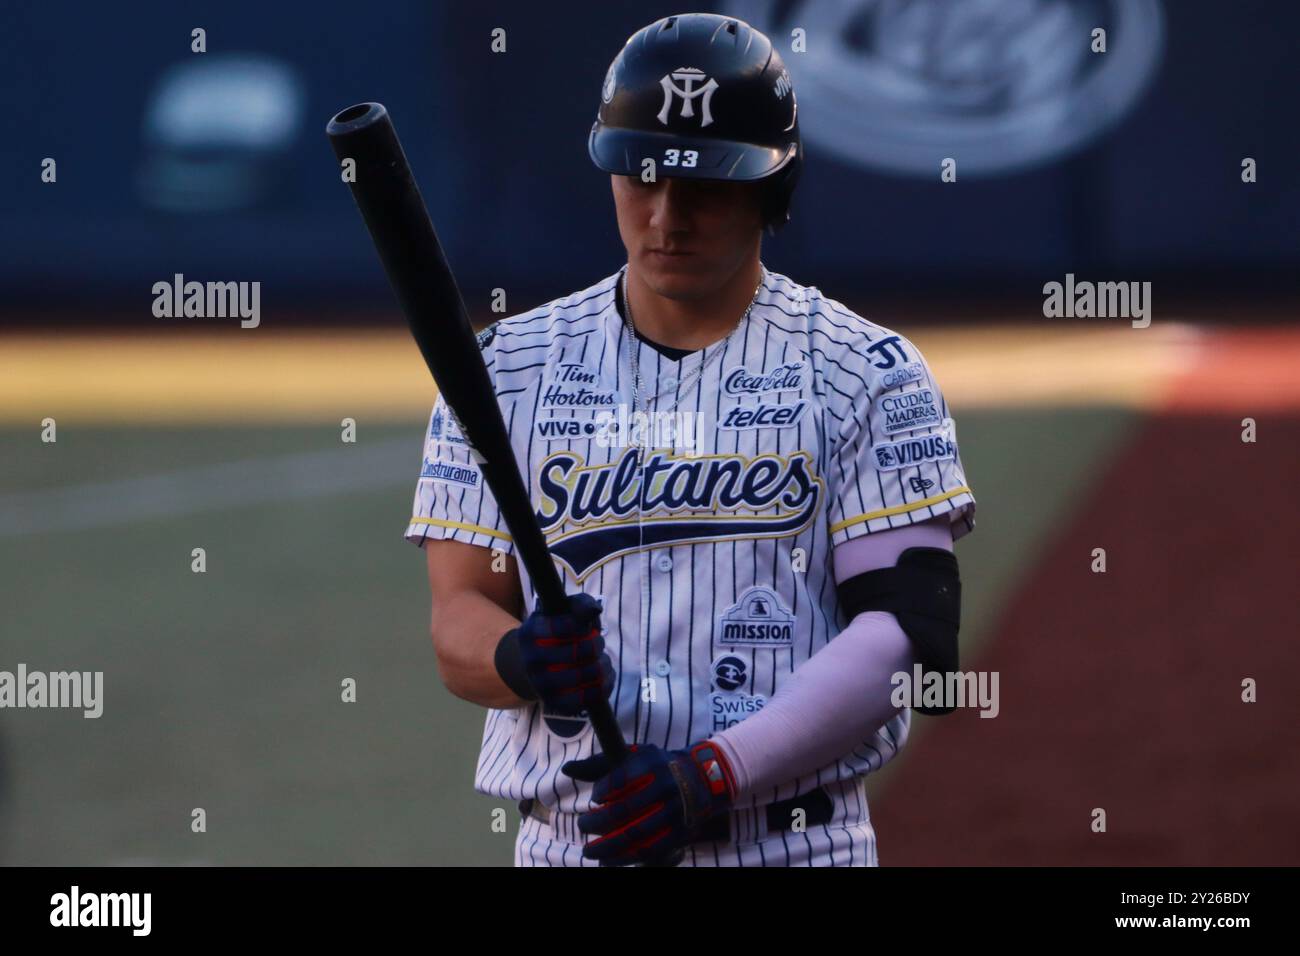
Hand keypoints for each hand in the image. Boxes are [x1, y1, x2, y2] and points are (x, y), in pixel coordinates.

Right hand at [512, 593, 613, 715]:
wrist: (540, 664)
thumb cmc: (559, 631)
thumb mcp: (566, 611)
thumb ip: (581, 604)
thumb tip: (595, 611)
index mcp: (529, 633)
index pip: (562, 628)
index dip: (581, 626)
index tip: (585, 626)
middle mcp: (530, 661)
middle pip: (576, 653)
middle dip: (595, 644)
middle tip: (597, 642)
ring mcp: (541, 686)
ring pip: (584, 676)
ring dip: (602, 665)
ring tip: (602, 659)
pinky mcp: (556, 703)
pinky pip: (587, 698)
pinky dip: (604, 685)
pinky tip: (604, 676)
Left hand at [561, 741, 736, 866]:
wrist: (703, 777)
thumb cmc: (656, 766)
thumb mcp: (634, 756)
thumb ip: (600, 764)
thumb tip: (566, 769)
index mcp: (651, 763)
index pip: (621, 778)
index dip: (603, 790)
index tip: (595, 798)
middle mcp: (665, 786)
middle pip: (624, 809)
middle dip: (597, 822)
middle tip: (582, 825)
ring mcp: (674, 811)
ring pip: (635, 835)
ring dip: (607, 847)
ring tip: (589, 851)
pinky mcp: (679, 832)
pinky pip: (650, 850)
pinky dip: (626, 859)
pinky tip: (608, 862)